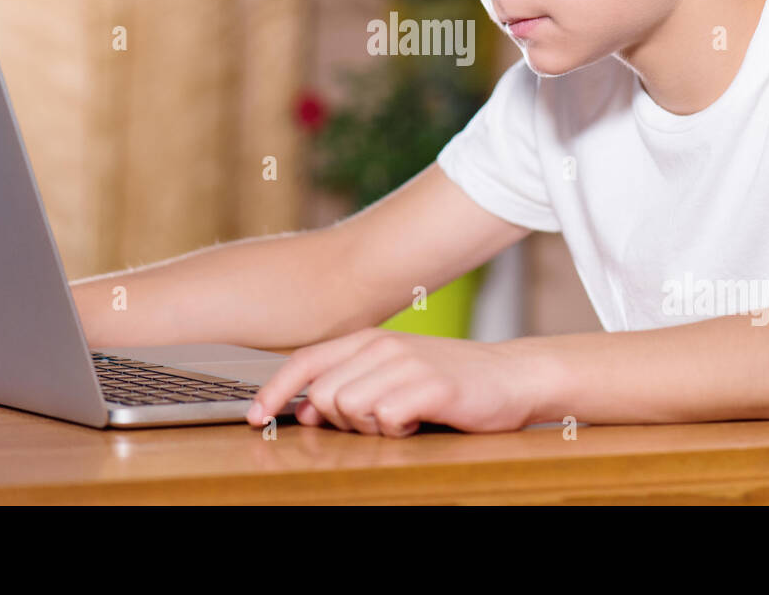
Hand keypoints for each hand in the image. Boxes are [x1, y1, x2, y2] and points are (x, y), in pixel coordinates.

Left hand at [246, 327, 538, 436]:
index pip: (305, 361)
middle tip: (379, 420)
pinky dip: (399, 429)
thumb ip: (350, 384)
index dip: (274, 391)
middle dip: (341, 421)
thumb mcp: (394, 374)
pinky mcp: (430, 384)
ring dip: (373, 426)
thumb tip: (305, 412)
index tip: (255, 417)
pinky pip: (386, 418)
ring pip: (350, 408)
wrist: (513, 377)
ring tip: (404, 417)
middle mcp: (383, 344)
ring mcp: (406, 362)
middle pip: (323, 395)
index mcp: (369, 339)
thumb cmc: (452, 381)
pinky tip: (420, 420)